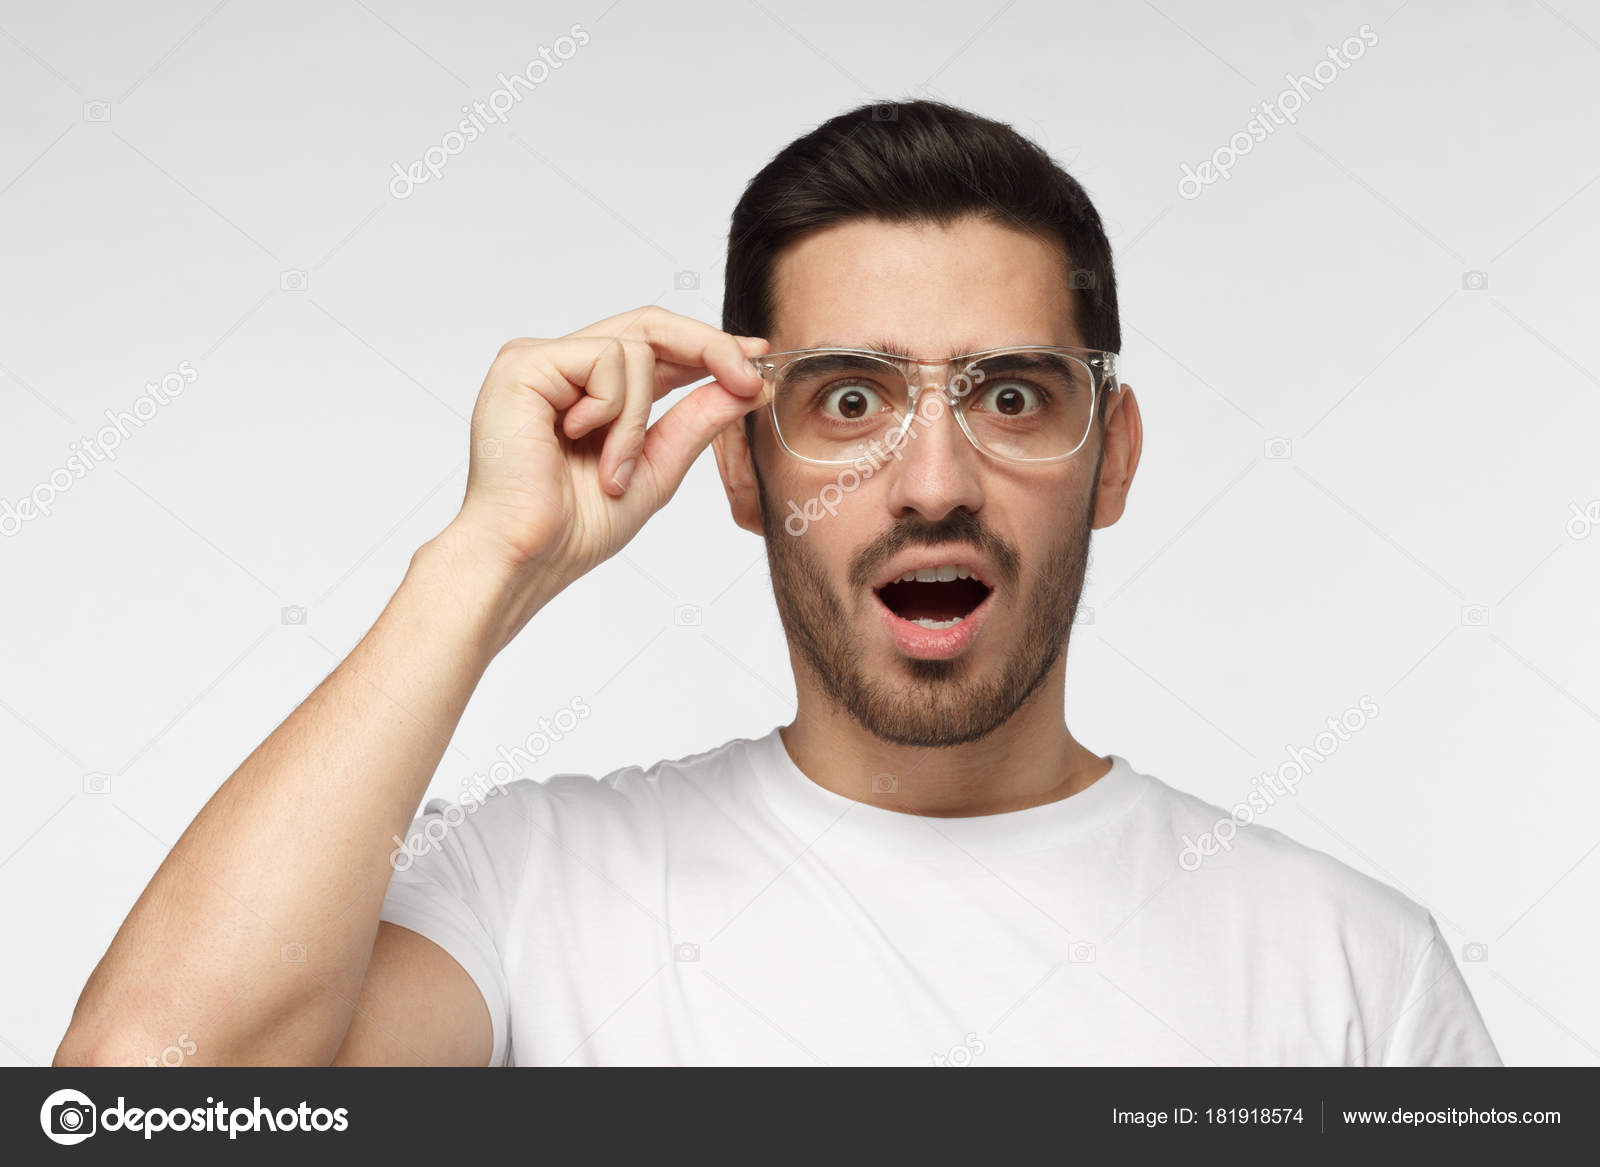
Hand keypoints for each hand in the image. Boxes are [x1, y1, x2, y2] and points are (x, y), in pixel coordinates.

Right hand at [446, 306, 768, 602]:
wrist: (528, 557)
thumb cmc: (575, 528)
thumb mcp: (656, 468)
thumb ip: (697, 423)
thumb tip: (749, 386)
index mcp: (588, 390)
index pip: (657, 345)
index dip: (709, 346)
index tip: (758, 355)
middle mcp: (563, 366)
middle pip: (650, 325)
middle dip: (709, 348)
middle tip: (748, 379)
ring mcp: (541, 360)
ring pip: (636, 348)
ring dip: (640, 418)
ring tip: (614, 469)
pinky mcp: (525, 364)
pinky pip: (606, 360)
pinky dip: (614, 411)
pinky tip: (580, 443)